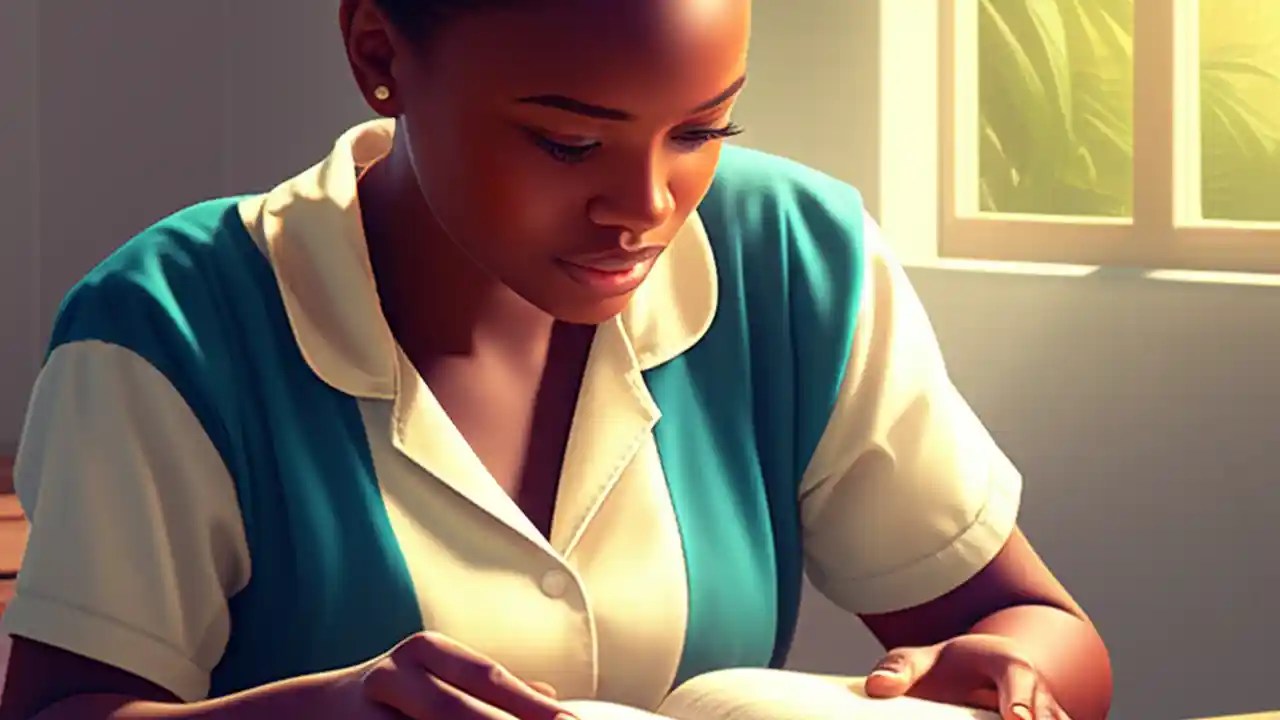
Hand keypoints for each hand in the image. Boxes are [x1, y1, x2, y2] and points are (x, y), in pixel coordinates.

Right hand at [326, 631, 576, 719]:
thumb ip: (487, 688)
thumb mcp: (438, 676)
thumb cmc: (394, 695)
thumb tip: (548, 697)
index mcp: (426, 651)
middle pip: (456, 712)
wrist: (311, 712)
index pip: (488, 678)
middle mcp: (395, 675)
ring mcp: (367, 714)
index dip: (530, 705)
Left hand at [863, 633, 1068, 719]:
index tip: (1017, 719)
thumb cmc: (947, 668)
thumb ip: (901, 668)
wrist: (975, 671)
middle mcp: (1036, 689)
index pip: (1018, 675)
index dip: (1020, 697)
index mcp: (1005, 661)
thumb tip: (876, 687)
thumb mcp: (923, 660)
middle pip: (1049, 712)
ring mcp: (1048, 716)